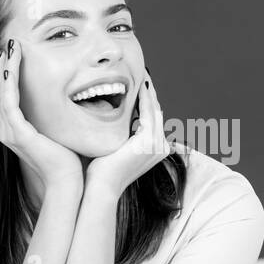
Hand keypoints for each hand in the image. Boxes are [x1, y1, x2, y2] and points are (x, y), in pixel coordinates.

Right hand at [0, 39, 82, 197]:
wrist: (71, 182)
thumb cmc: (71, 159)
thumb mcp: (61, 130)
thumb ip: (59, 116)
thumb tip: (72, 99)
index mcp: (17, 130)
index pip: (6, 95)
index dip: (8, 72)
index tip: (16, 51)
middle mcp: (8, 130)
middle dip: (2, 65)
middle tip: (8, 43)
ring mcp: (10, 132)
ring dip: (4, 67)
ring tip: (10, 47)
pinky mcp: (17, 133)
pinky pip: (7, 100)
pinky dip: (8, 80)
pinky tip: (11, 64)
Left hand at [83, 72, 170, 200]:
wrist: (101, 187)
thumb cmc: (102, 171)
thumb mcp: (115, 150)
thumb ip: (120, 137)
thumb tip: (112, 123)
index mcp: (156, 150)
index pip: (153, 120)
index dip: (148, 103)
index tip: (141, 87)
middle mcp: (162, 148)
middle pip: (157, 113)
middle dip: (150, 94)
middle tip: (143, 76)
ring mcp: (157, 145)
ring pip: (154, 110)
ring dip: (148, 92)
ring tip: (142, 77)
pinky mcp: (149, 141)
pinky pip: (148, 112)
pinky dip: (144, 97)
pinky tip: (139, 85)